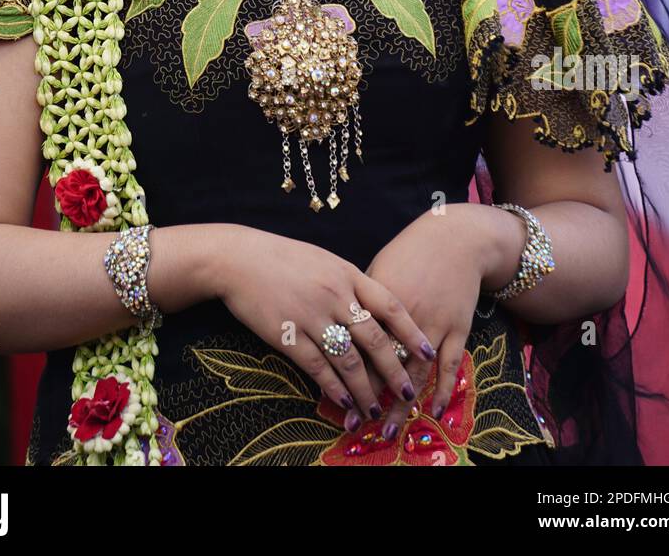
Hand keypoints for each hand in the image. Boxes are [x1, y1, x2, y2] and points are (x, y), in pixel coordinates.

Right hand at [213, 224, 436, 424]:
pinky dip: (333, 387)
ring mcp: (312, 316)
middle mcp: (335, 295)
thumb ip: (350, 284)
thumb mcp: (325, 261)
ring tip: (375, 410)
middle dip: (394, 371)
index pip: (389, 305)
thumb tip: (374, 310)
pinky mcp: (288, 334)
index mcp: (347, 274)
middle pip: (374, 339)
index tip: (428, 353)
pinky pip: (317, 367)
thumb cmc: (284, 258)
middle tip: (408, 394)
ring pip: (348, 360)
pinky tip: (344, 402)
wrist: (241, 257)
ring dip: (365, 389)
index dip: (411, 333)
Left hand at [360, 203, 499, 438]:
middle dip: (370, 397)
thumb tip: (340, 325)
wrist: (455, 238)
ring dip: (402, 405)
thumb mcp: (379, 269)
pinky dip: (444, 389)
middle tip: (356, 423)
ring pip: (415, 371)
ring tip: (388, 429)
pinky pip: (450, 365)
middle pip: (384, 364)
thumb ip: (360, 300)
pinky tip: (436, 411)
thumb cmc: (411, 251)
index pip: (359, 345)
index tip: (335, 400)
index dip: (347, 375)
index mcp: (378, 300)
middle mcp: (405, 316)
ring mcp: (434, 323)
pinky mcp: (458, 328)